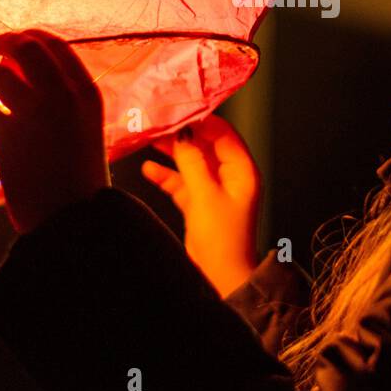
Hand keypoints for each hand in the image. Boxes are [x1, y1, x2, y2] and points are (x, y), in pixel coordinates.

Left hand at [0, 30, 109, 234]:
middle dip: (5, 42)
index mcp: (87, 94)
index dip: (31, 37)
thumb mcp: (83, 129)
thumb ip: (62, 99)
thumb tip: (20, 71)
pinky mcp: (7, 136)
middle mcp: (63, 97)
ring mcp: (35, 115)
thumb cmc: (79, 178)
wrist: (76, 219)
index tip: (16, 40)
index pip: (57, 46)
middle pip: (27, 49)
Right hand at [142, 115, 260, 296]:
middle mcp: (230, 177)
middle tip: (159, 123)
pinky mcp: (200, 205)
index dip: (202, 121)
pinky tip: (149, 169)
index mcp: (242, 171)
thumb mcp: (205, 196)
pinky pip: (183, 183)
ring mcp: (214, 191)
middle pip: (206, 146)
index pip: (223, 134)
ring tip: (149, 139)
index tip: (179, 112)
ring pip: (192, 163)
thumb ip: (192, 163)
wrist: (221, 278)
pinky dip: (167, 175)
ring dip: (172, 153)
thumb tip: (182, 135)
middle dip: (183, 135)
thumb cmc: (222, 239)